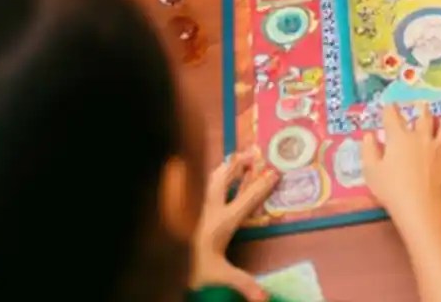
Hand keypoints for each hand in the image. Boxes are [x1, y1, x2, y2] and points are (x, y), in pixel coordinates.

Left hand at [191, 150, 279, 300]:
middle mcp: (208, 213)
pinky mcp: (191, 215)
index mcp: (220, 225)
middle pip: (221, 181)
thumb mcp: (222, 278)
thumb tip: (264, 299)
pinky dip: (212, 180)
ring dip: (223, 169)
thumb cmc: (196, 273)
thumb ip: (244, 284)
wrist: (165, 272)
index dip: (262, 186)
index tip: (275, 172)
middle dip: (236, 166)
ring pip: (209, 183)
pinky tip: (216, 179)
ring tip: (234, 158)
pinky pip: (202, 191)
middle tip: (251, 153)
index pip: (245, 200)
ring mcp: (198, 212)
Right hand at [362, 102, 440, 230]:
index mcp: (399, 137)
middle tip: (421, 105)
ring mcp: (440, 148)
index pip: (393, 116)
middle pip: (424, 116)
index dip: (390, 109)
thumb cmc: (390, 189)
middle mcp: (421, 137)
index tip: (389, 106)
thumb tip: (369, 135)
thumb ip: (369, 150)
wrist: (418, 205)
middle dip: (421, 108)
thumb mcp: (371, 170)